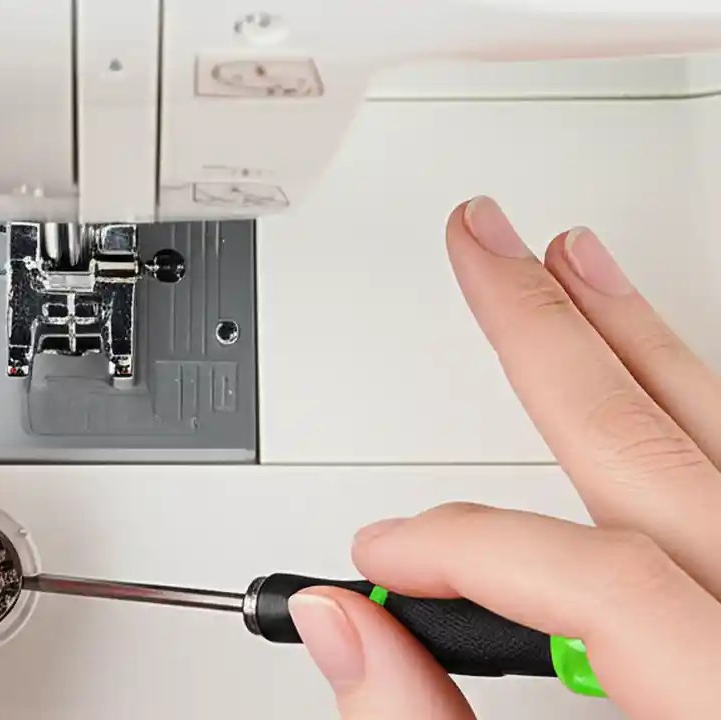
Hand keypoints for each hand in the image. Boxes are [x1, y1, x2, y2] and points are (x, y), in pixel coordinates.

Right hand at [289, 198, 720, 718]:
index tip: (380, 556)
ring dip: (642, 346)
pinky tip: (668, 380)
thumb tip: (342, 630)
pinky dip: (701, 418)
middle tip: (486, 243)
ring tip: (577, 265)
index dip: (455, 549)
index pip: (585, 577)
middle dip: (551, 333)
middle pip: (665, 451)